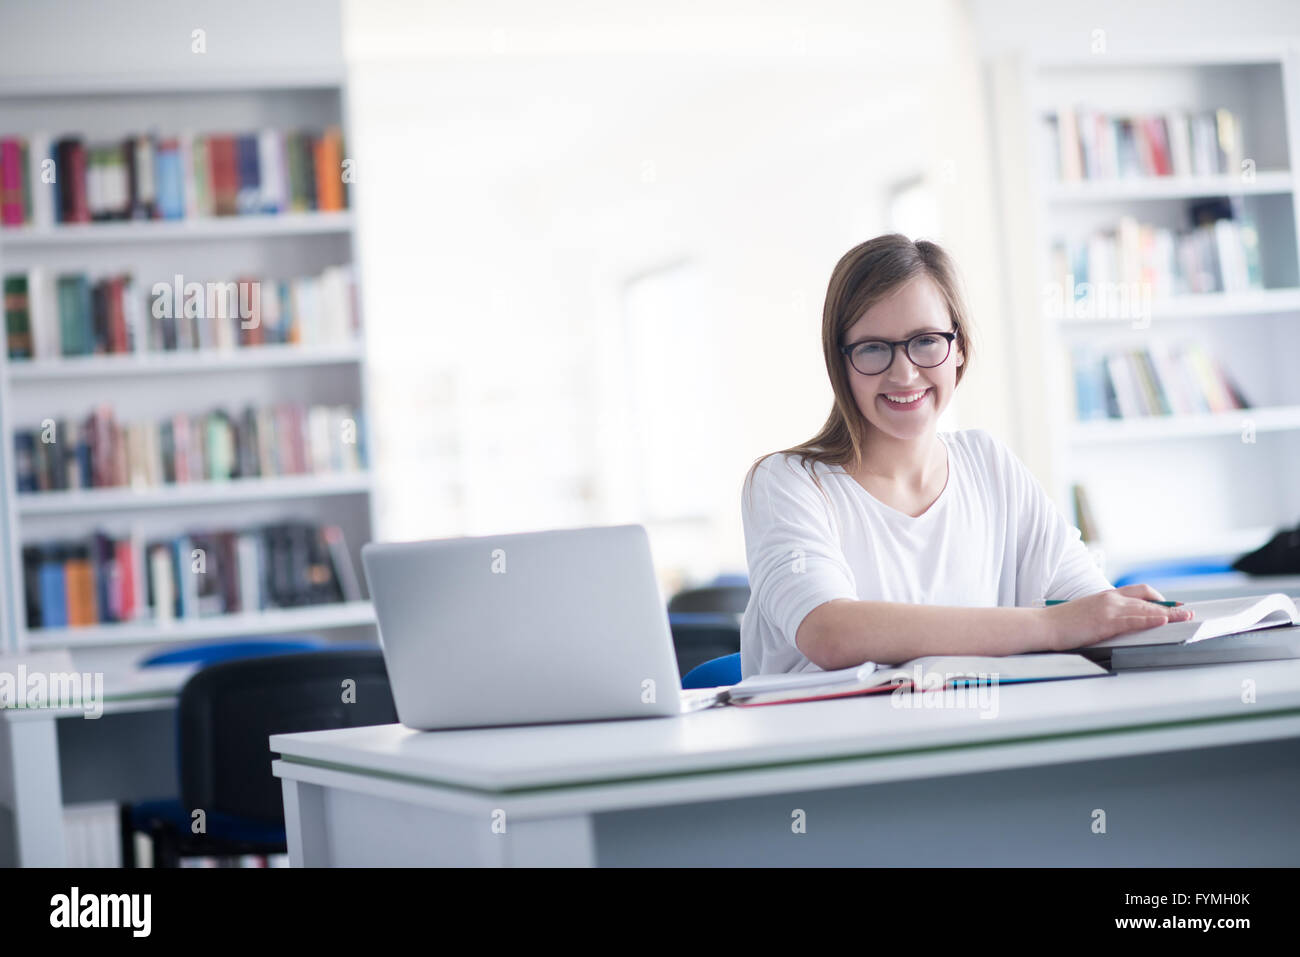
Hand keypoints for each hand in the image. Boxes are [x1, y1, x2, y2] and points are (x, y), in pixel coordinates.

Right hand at [1039, 584, 1193, 651]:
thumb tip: (1118, 624)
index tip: (1171, 606)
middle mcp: (1110, 598)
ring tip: (1185, 617)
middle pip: (1147, 598)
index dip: (1158, 599)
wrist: (1043, 626)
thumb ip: (1104, 615)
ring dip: (1169, 613)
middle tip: (1185, 612)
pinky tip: (1164, 620)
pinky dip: (1152, 618)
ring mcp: (1109, 608)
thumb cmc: (1061, 623)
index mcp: (1105, 596)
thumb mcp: (1087, 614)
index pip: (1139, 592)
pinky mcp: (1106, 621)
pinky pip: (1135, 619)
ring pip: (1146, 608)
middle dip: (1169, 606)